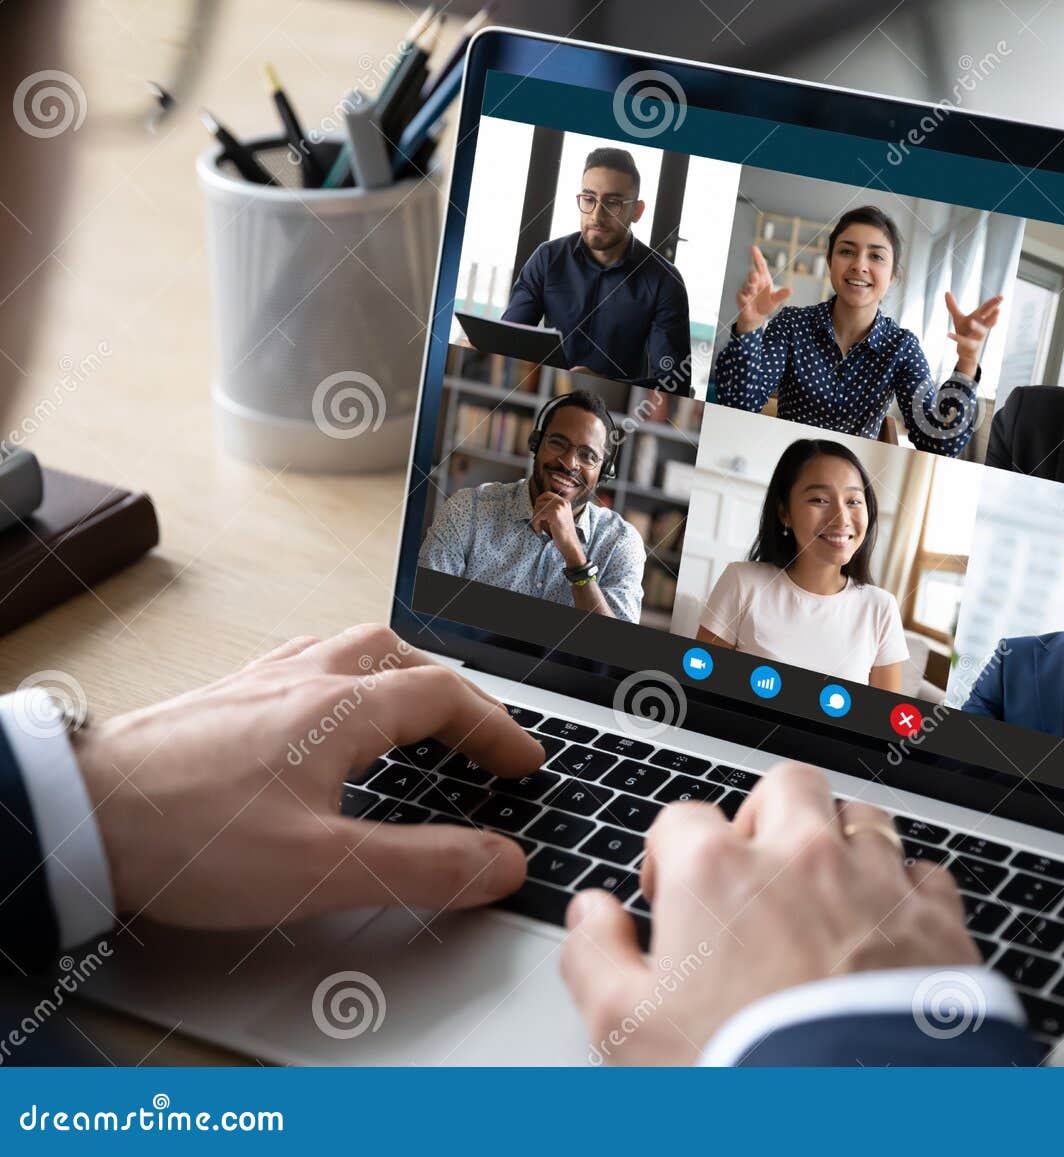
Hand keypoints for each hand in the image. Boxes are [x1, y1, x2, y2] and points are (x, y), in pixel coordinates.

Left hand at [72, 625, 543, 928]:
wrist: (69, 813)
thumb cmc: (184, 837)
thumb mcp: (321, 868)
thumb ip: (422, 867)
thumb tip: (500, 862)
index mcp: (339, 709)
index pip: (445, 697)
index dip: (496, 729)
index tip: (523, 762)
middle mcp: (300, 680)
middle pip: (400, 657)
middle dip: (454, 693)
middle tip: (478, 734)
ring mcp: (253, 686)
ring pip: (346, 652)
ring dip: (397, 675)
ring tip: (412, 709)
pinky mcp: (214, 704)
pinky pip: (297, 668)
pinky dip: (338, 681)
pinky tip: (318, 712)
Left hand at [531, 490, 582, 565]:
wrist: (570, 544)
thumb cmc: (563, 533)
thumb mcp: (559, 517)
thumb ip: (551, 509)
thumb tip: (537, 504)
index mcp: (565, 502)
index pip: (547, 494)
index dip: (539, 502)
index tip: (537, 512)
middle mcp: (563, 502)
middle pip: (540, 499)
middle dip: (535, 510)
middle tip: (536, 521)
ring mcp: (559, 507)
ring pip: (538, 508)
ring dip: (535, 519)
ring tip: (538, 528)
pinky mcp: (554, 514)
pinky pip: (538, 516)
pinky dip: (536, 524)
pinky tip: (540, 532)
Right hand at [561, 763, 976, 1064]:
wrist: (852, 1122)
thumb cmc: (737, 1073)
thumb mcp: (625, 1030)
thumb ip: (595, 957)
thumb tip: (590, 916)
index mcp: (717, 872)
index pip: (682, 820)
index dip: (670, 859)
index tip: (674, 902)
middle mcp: (800, 857)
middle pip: (784, 788)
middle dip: (766, 820)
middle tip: (756, 876)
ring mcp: (875, 882)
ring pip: (861, 817)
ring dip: (840, 844)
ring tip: (825, 900)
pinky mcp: (936, 921)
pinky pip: (924, 875)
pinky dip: (904, 894)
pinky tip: (887, 935)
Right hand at [733, 245, 791, 333]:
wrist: (757, 316)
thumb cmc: (766, 304)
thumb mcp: (775, 300)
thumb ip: (781, 295)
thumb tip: (790, 290)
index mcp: (763, 278)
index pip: (760, 265)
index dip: (757, 256)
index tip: (753, 248)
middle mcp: (754, 282)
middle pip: (753, 275)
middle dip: (753, 275)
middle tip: (755, 275)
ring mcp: (747, 289)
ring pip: (746, 285)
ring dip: (749, 288)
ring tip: (753, 291)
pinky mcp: (741, 297)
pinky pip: (741, 296)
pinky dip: (744, 298)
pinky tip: (747, 301)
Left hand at [945, 291, 1002, 375]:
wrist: (965, 352)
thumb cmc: (965, 332)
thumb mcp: (958, 318)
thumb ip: (953, 306)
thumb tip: (946, 292)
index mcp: (980, 319)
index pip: (987, 310)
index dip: (994, 303)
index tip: (1001, 297)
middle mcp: (981, 328)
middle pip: (989, 321)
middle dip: (994, 316)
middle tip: (998, 310)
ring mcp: (977, 338)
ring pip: (980, 332)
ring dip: (977, 327)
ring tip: (971, 322)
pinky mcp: (970, 347)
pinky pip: (964, 342)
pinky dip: (957, 338)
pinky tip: (949, 334)